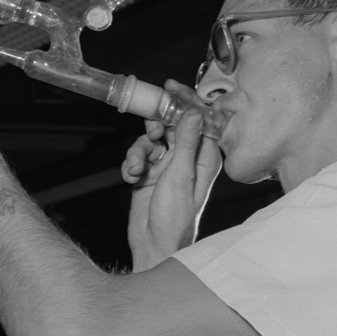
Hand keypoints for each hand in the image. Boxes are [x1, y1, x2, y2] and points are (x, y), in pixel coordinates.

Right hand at [122, 88, 221, 269]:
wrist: (153, 246)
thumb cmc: (175, 220)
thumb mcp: (180, 176)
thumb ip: (186, 143)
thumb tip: (194, 113)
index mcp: (205, 157)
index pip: (198, 120)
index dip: (185, 102)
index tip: (170, 88)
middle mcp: (187, 158)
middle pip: (171, 126)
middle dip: (156, 127)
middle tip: (151, 133)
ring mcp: (167, 166)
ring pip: (150, 140)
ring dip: (139, 152)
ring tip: (136, 169)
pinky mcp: (149, 173)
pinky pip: (137, 156)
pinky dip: (131, 165)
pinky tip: (131, 178)